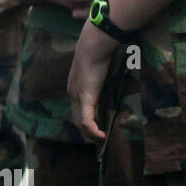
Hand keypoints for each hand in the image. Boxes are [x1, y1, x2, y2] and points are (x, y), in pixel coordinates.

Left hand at [68, 23, 119, 140]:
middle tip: (101, 140)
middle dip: (87, 131)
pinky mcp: (85, 98)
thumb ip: (102, 76)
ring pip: (80, 123)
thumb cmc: (100, 52)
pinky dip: (93, 131)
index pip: (76, 109)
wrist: (94, 45)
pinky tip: (102, 136)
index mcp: (74, 87)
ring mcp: (77, 96)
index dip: (86, 121)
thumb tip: (113, 76)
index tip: (98, 128)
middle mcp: (72, 93)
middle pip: (77, 119)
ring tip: (102, 140)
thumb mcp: (100, 67)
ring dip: (91, 134)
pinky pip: (86, 121)